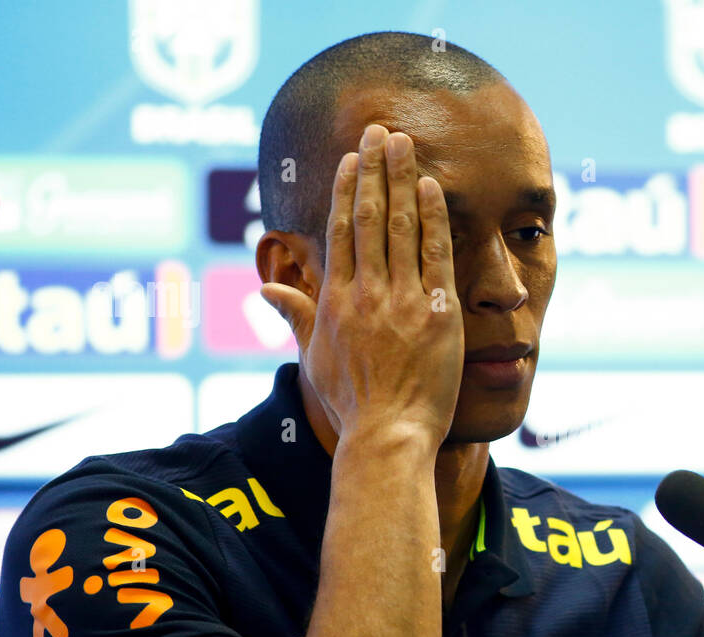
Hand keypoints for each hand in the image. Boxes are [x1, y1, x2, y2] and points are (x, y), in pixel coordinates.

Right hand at [261, 125, 463, 447]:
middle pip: (369, 218)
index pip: (341, 232)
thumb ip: (297, 316)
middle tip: (381, 131)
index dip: (346, 190)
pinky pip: (434, 257)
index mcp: (336, 302)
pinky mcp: (437, 314)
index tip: (352, 159)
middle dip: (375, 170)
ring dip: (402, 179)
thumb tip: (267, 290)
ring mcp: (402, 302)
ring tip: (405, 143)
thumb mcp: (315, 359)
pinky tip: (432, 188)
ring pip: (400, 228)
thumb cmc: (353, 406)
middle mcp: (366, 294)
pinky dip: (432, 220)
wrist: (387, 437)